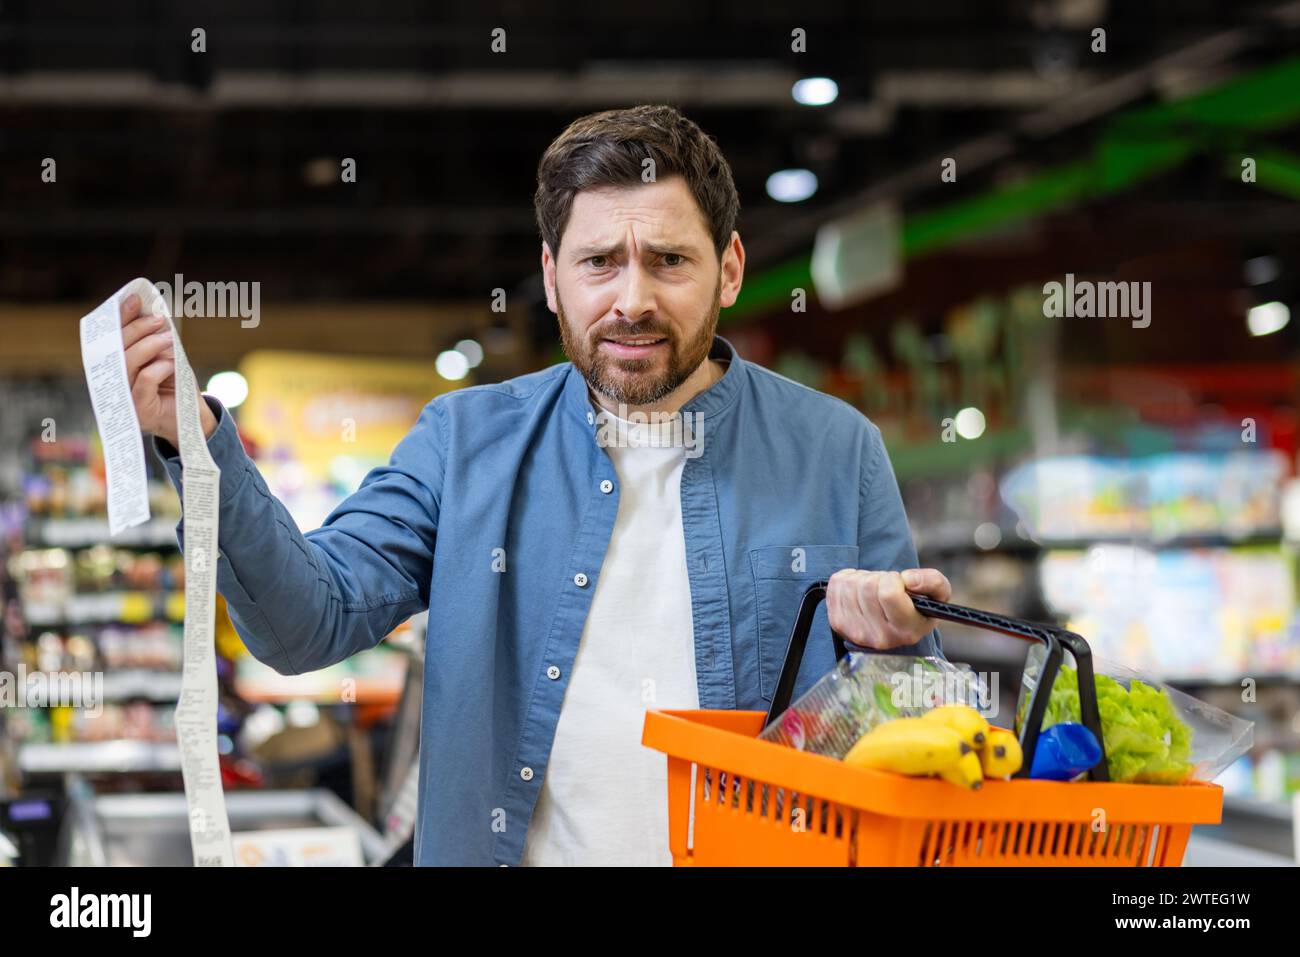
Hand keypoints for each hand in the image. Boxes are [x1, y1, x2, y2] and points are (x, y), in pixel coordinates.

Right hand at [119, 293, 216, 446]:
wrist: (192, 416)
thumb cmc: (175, 383)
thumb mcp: (165, 355)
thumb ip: (155, 337)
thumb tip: (152, 310)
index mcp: (115, 365)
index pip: (111, 337)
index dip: (120, 317)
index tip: (134, 299)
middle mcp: (113, 381)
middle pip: (116, 348)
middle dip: (137, 328)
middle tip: (158, 319)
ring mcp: (122, 397)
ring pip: (128, 362)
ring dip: (150, 345)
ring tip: (169, 338)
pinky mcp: (138, 410)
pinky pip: (144, 380)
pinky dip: (159, 367)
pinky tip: (171, 365)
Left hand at [825, 567, 950, 649]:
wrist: (892, 626)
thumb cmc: (916, 608)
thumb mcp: (937, 595)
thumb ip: (932, 582)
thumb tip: (908, 579)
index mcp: (906, 630)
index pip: (888, 593)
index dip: (894, 580)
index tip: (900, 584)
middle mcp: (879, 637)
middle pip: (868, 586)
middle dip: (879, 577)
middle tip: (886, 587)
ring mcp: (855, 632)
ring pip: (850, 584)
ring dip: (863, 578)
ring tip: (874, 590)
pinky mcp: (837, 623)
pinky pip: (835, 584)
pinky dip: (847, 579)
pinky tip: (858, 591)